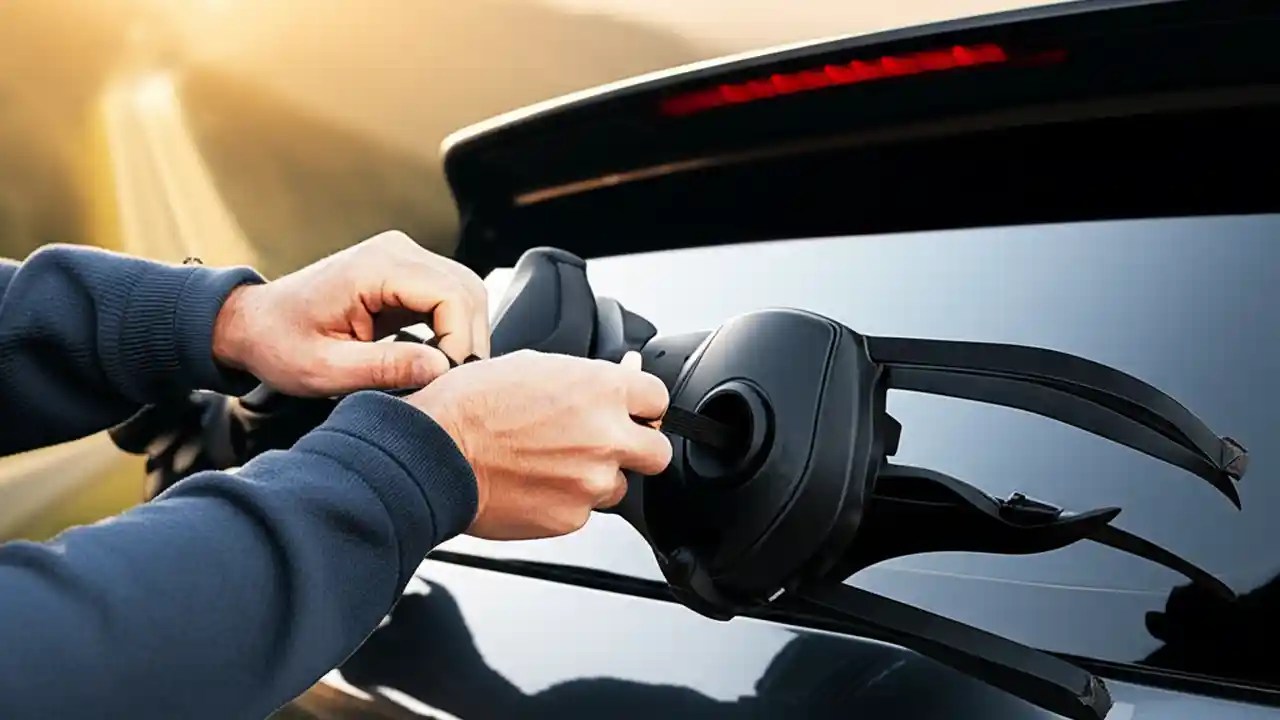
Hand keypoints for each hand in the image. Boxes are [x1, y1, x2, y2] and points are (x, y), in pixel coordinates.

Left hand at [212, 231, 488, 395]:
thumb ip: (385, 367)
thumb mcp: (326, 369)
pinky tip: (434, 359)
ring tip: (441, 373)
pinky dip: (452, 329)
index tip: (444, 379)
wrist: (254, 322)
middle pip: (467, 291)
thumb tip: (442, 368)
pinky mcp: (405, 273)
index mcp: (375, 267)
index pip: (451, 295)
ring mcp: (402, 257)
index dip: (460, 341)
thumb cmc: (280, 344)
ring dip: (463, 335)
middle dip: (469, 340)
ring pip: (465, 293)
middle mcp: (396, 251)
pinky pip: (449, 297)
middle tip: (450, 383)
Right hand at [408, 350, 671, 539]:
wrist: (434, 453)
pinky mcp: (571, 518)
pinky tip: (533, 483)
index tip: (632, 411)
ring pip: (617, 485)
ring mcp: (591, 481)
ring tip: (550, 463)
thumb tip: (623, 374)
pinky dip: (565, 501)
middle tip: (605, 444)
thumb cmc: (471, 405)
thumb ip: (587, 376)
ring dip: (594, 477)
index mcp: (601, 389)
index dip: (642, 406)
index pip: (658, 399)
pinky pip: (583, 511)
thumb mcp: (533, 365)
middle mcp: (606, 436)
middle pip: (657, 452)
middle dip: (636, 448)